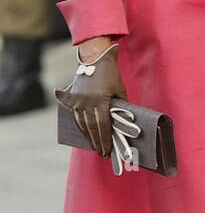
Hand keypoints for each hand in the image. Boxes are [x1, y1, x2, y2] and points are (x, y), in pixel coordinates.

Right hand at [54, 38, 126, 158]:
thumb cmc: (111, 74)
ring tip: (93, 146)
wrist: (95, 58)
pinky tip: (82, 133)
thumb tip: (122, 122)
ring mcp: (78, 100)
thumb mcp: (120, 90)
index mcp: (100, 101)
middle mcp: (87, 102)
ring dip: (88, 137)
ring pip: (82, 123)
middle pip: (92, 127)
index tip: (107, 150)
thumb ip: (120, 106)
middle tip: (102, 153)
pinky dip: (78, 125)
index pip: (103, 125)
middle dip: (97, 142)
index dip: (105, 139)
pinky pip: (74, 115)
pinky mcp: (72, 97)